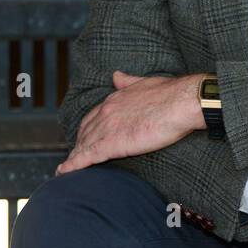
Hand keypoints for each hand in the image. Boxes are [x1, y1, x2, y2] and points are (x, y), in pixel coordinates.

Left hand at [56, 71, 204, 174]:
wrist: (182, 103)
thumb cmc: (172, 93)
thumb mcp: (145, 82)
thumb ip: (128, 81)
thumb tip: (116, 76)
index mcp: (115, 98)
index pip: (95, 115)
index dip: (89, 126)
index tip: (86, 135)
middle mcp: (106, 111)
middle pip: (86, 130)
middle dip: (80, 142)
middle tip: (77, 155)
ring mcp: (107, 127)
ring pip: (84, 144)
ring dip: (74, 156)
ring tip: (67, 168)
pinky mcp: (112, 144)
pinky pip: (87, 156)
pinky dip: (74, 164)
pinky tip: (65, 171)